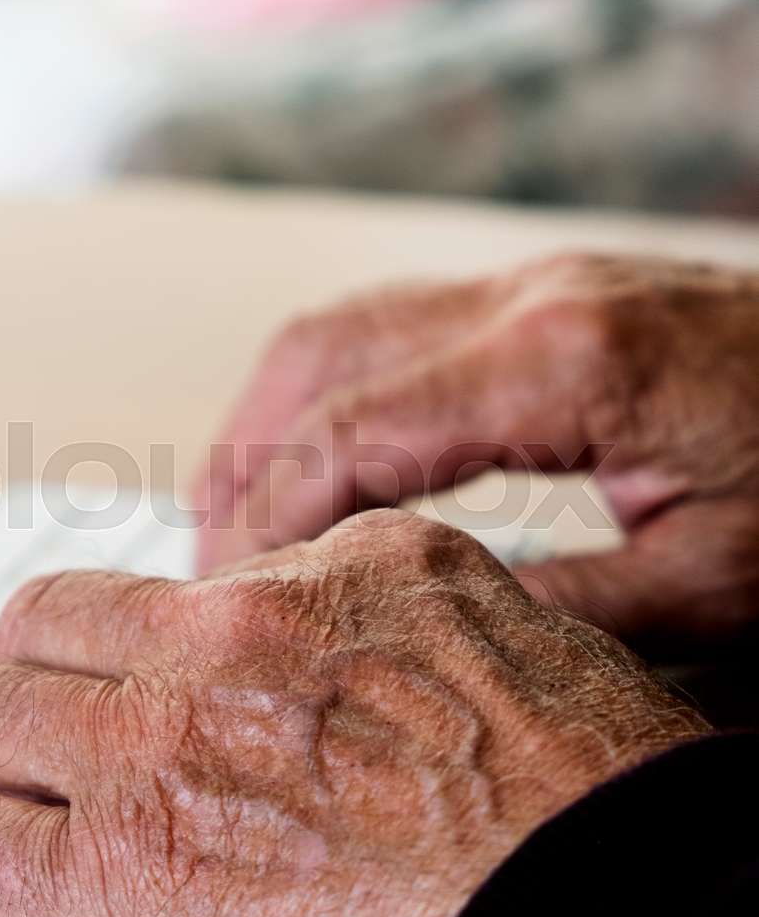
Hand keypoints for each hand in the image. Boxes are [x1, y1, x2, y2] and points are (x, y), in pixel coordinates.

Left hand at [0, 511, 701, 916]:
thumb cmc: (592, 821)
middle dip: (1, 690)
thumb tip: (352, 664)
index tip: (98, 693)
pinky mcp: (116, 872)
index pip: (168, 586)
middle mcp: (227, 637)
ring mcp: (160, 745)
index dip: (114, 646)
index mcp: (328, 577)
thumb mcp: (518, 652)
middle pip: (41, 633)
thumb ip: (410, 634)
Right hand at [196, 253, 758, 646]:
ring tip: (235, 520)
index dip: (271, 518)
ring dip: (271, 420)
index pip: (356, 430)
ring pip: (347, 328)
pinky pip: (397, 329)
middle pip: (321, 357)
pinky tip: (325, 463)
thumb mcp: (710, 581)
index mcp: (567, 359)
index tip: (230, 596)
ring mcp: (538, 285)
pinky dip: (332, 397)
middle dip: (243, 463)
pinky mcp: (550, 298)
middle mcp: (534, 297)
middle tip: (207, 568)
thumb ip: (552, 607)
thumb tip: (417, 631)